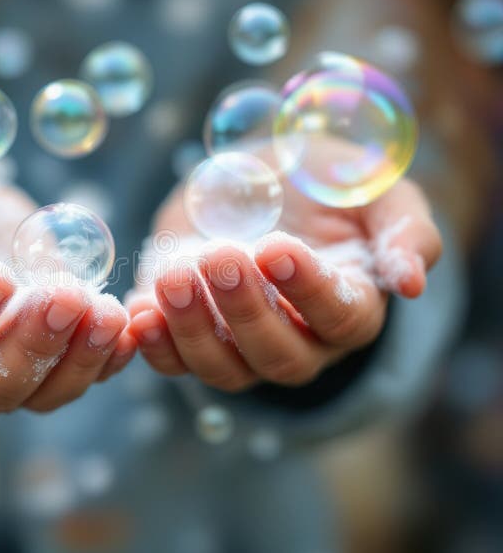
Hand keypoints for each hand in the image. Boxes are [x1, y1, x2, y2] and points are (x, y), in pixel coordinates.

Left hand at [127, 175, 441, 389]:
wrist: (258, 183)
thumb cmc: (322, 185)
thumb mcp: (372, 188)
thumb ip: (404, 228)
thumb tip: (415, 282)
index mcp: (351, 305)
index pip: (340, 316)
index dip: (308, 290)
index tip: (275, 247)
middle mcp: (300, 340)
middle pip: (278, 356)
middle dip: (245, 310)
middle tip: (220, 256)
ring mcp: (241, 346)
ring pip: (222, 369)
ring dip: (194, 330)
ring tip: (174, 279)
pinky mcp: (192, 336)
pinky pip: (172, 362)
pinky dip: (153, 344)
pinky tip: (137, 312)